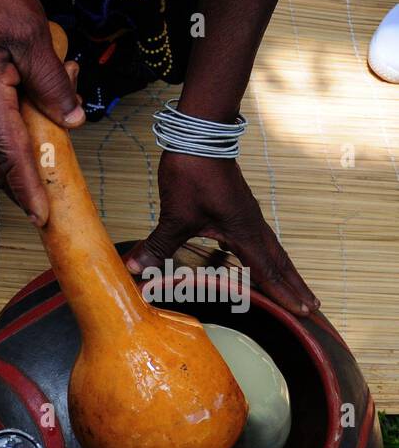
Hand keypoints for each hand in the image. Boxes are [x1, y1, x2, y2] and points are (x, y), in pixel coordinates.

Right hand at [0, 0, 83, 225]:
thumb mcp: (34, 39)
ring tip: (44, 177)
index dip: (26, 187)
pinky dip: (16, 143)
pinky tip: (39, 133)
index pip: (10, 154)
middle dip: (20, 190)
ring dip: (19, 168)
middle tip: (42, 212)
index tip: (39, 213)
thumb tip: (71, 119)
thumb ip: (53, 82)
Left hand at [125, 152, 320, 315]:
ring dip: (283, 272)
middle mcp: (252, 226)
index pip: (267, 271)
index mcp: (243, 232)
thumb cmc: (191, 174)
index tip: (304, 312)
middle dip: (295, 287)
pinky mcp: (237, 210)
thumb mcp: (174, 215)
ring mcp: (247, 217)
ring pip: (272, 251)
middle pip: (280, 262)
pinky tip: (256, 263)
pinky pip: (257, 241)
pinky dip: (264, 257)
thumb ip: (157, 246)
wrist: (200, 136)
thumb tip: (134, 270)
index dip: (283, 294)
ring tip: (297, 291)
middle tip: (313, 309)